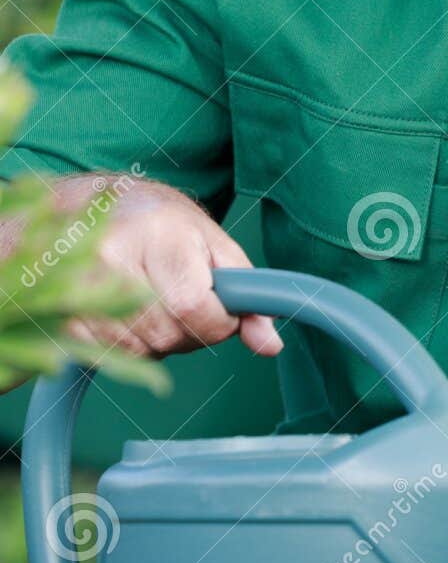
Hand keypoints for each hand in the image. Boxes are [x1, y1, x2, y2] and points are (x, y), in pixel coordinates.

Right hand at [64, 180, 282, 360]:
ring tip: (154, 299)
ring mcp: (78, 287)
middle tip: (183, 298)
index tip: (221, 309)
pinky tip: (128, 311)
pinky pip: (113, 355)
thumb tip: (271, 346)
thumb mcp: (214, 245)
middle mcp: (111, 258)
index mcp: (158, 234)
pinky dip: (131, 343)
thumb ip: (247, 293)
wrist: (93, 206)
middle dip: (190, 331)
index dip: (216, 321)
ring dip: (160, 339)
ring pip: (141, 350)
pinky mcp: (61, 313)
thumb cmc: (162, 223)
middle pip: (168, 335)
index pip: (193, 306)